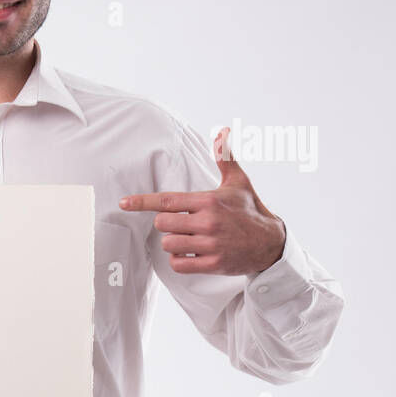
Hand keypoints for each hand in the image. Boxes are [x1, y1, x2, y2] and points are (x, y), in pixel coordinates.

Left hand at [119, 127, 286, 275]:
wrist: (271, 243)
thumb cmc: (250, 210)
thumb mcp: (239, 182)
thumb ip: (225, 158)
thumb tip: (223, 131)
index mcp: (209, 201)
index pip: (166, 201)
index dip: (142, 202)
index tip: (124, 203)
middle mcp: (208, 222)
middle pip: (163, 224)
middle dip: (166, 224)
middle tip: (182, 224)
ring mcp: (210, 245)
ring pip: (168, 244)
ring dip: (172, 243)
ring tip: (187, 239)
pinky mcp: (213, 264)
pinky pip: (179, 264)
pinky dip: (178, 261)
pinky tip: (189, 254)